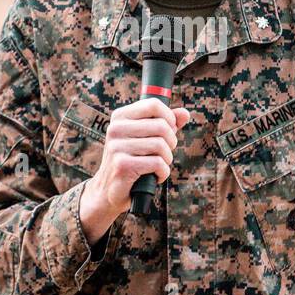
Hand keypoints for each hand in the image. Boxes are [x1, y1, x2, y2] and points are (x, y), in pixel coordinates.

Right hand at [79, 97, 190, 242]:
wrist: (109, 190)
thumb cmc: (132, 161)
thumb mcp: (147, 138)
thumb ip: (166, 124)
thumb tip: (185, 114)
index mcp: (120, 117)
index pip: (154, 105)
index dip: (169, 118)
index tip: (169, 131)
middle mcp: (116, 129)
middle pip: (162, 126)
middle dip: (171, 143)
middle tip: (164, 153)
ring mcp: (117, 146)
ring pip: (161, 145)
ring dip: (167, 159)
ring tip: (158, 165)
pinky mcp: (122, 165)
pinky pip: (157, 163)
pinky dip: (162, 172)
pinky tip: (154, 176)